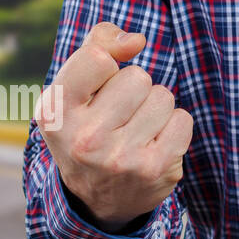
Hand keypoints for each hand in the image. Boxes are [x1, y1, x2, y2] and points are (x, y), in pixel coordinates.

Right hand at [36, 21, 192, 231]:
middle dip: (134, 90)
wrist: (98, 198)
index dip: (107, 63)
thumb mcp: (75, 87)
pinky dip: (173, 127)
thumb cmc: (89, 125)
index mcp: (55, 114)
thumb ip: (98, 45)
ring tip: (134, 131)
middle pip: (137, 77)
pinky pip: (183, 119)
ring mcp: (121, 158)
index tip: (100, 82)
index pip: (96, 58)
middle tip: (118, 116)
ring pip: (163, 96)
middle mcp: (84, 140)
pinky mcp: (156, 168)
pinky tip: (152, 144)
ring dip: (155, 108)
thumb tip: (136, 40)